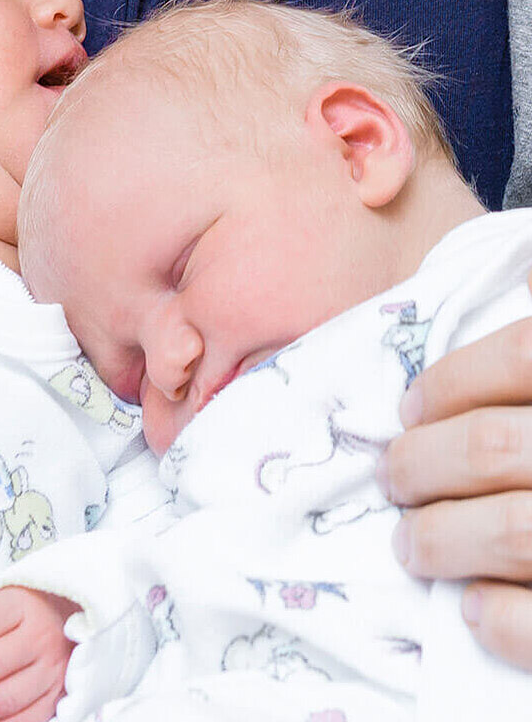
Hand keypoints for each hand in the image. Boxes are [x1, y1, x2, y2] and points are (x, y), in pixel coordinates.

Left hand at [379, 270, 531, 666]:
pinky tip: (477, 609)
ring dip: (442, 539)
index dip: (451, 382)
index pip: (524, 355)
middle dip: (420, 465)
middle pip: (495, 449)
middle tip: (396, 478)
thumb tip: (519, 295)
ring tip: (415, 543)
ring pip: (513, 532)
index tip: (411, 408)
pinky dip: (501, 619)